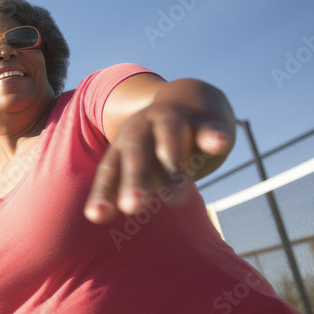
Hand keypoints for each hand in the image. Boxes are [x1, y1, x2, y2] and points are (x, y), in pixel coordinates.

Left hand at [85, 79, 234, 222]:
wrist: (189, 96)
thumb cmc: (159, 146)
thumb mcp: (143, 168)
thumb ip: (133, 190)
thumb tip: (111, 214)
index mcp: (125, 146)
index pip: (111, 171)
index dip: (103, 193)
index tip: (96, 216)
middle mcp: (145, 130)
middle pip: (137, 153)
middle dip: (134, 180)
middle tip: (132, 208)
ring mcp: (175, 120)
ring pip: (170, 137)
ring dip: (173, 167)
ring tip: (176, 200)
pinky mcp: (206, 118)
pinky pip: (208, 126)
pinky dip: (212, 135)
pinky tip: (218, 145)